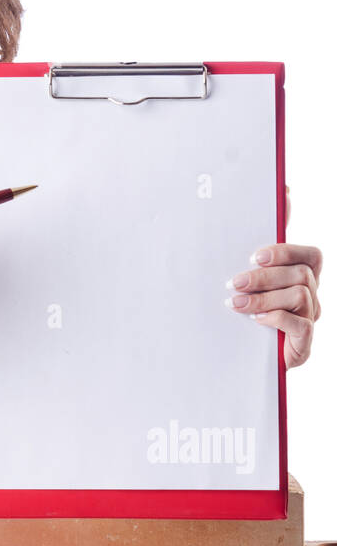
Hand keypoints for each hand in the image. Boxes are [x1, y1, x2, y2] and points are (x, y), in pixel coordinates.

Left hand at [225, 184, 322, 367]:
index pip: (310, 255)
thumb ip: (264, 236)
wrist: (241, 355)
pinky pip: (300, 325)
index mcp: (301, 275)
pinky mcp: (304, 343)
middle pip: (301, 274)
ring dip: (264, 298)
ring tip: (235, 303)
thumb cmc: (248, 307)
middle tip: (234, 281)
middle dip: (265, 276)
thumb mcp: (250, 272)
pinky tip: (255, 321)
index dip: (286, 251)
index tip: (255, 255)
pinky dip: (276, 319)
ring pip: (299, 295)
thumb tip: (284, 190)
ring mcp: (310, 319)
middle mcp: (311, 295)